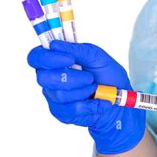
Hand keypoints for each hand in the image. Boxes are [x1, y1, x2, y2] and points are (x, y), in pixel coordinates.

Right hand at [27, 41, 145, 154]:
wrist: (119, 103)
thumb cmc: (108, 77)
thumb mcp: (98, 58)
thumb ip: (79, 50)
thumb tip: (55, 44)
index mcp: (55, 60)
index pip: (36, 57)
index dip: (49, 58)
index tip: (70, 59)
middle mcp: (50, 78)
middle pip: (43, 77)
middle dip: (71, 78)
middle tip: (89, 78)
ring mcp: (54, 96)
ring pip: (59, 94)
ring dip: (83, 91)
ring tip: (96, 89)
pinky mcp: (61, 112)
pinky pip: (69, 109)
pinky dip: (89, 105)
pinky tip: (98, 102)